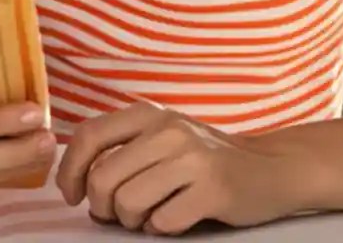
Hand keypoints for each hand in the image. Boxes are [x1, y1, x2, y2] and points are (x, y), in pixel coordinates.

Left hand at [55, 102, 297, 235]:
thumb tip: (80, 187)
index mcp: (149, 114)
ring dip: (134, 221)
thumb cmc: (205, 159)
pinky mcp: (214, 189)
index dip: (70, 172)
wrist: (272, 167)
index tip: (73, 196)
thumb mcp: (162, 137)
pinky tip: (180, 217)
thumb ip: (121, 151)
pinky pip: (163, 222)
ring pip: (128, 203)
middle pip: (103, 180)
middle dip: (103, 208)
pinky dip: (163, 228)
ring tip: (154, 214)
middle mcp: (169, 130)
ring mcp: (193, 158)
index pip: (89, 137)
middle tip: (120, 215)